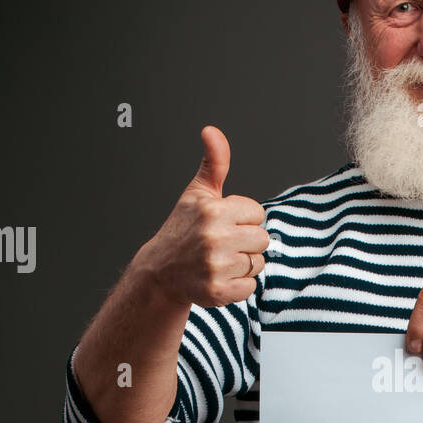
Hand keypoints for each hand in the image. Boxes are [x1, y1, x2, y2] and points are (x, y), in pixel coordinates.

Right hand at [137, 126, 270, 308]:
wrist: (160, 271)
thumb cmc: (183, 229)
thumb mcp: (197, 193)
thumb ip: (214, 162)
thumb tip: (211, 131)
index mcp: (213, 211)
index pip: (257, 213)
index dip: (243, 218)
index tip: (224, 223)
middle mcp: (214, 238)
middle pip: (262, 238)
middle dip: (247, 241)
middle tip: (223, 243)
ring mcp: (216, 266)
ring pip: (258, 263)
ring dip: (243, 263)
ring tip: (220, 260)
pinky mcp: (218, 291)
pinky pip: (251, 286)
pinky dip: (239, 285)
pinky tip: (220, 277)